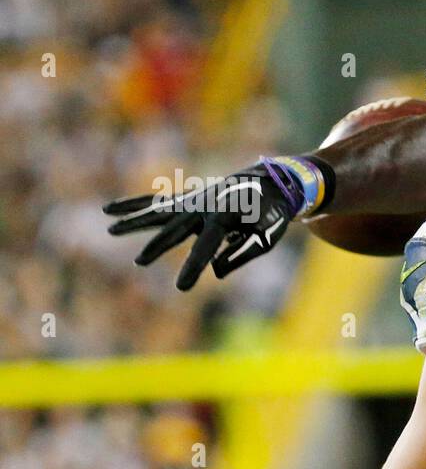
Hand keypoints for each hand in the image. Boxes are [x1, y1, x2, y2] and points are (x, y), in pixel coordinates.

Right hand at [103, 156, 329, 289]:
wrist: (271, 181)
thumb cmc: (272, 214)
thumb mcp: (266, 237)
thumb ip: (242, 254)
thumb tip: (214, 271)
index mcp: (227, 216)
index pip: (206, 246)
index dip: (193, 267)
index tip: (181, 288)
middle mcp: (205, 205)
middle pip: (176, 228)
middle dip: (158, 246)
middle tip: (139, 262)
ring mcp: (193, 200)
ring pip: (158, 211)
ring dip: (135, 220)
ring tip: (111, 229)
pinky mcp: (187, 199)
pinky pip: (156, 202)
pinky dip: (134, 205)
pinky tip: (111, 210)